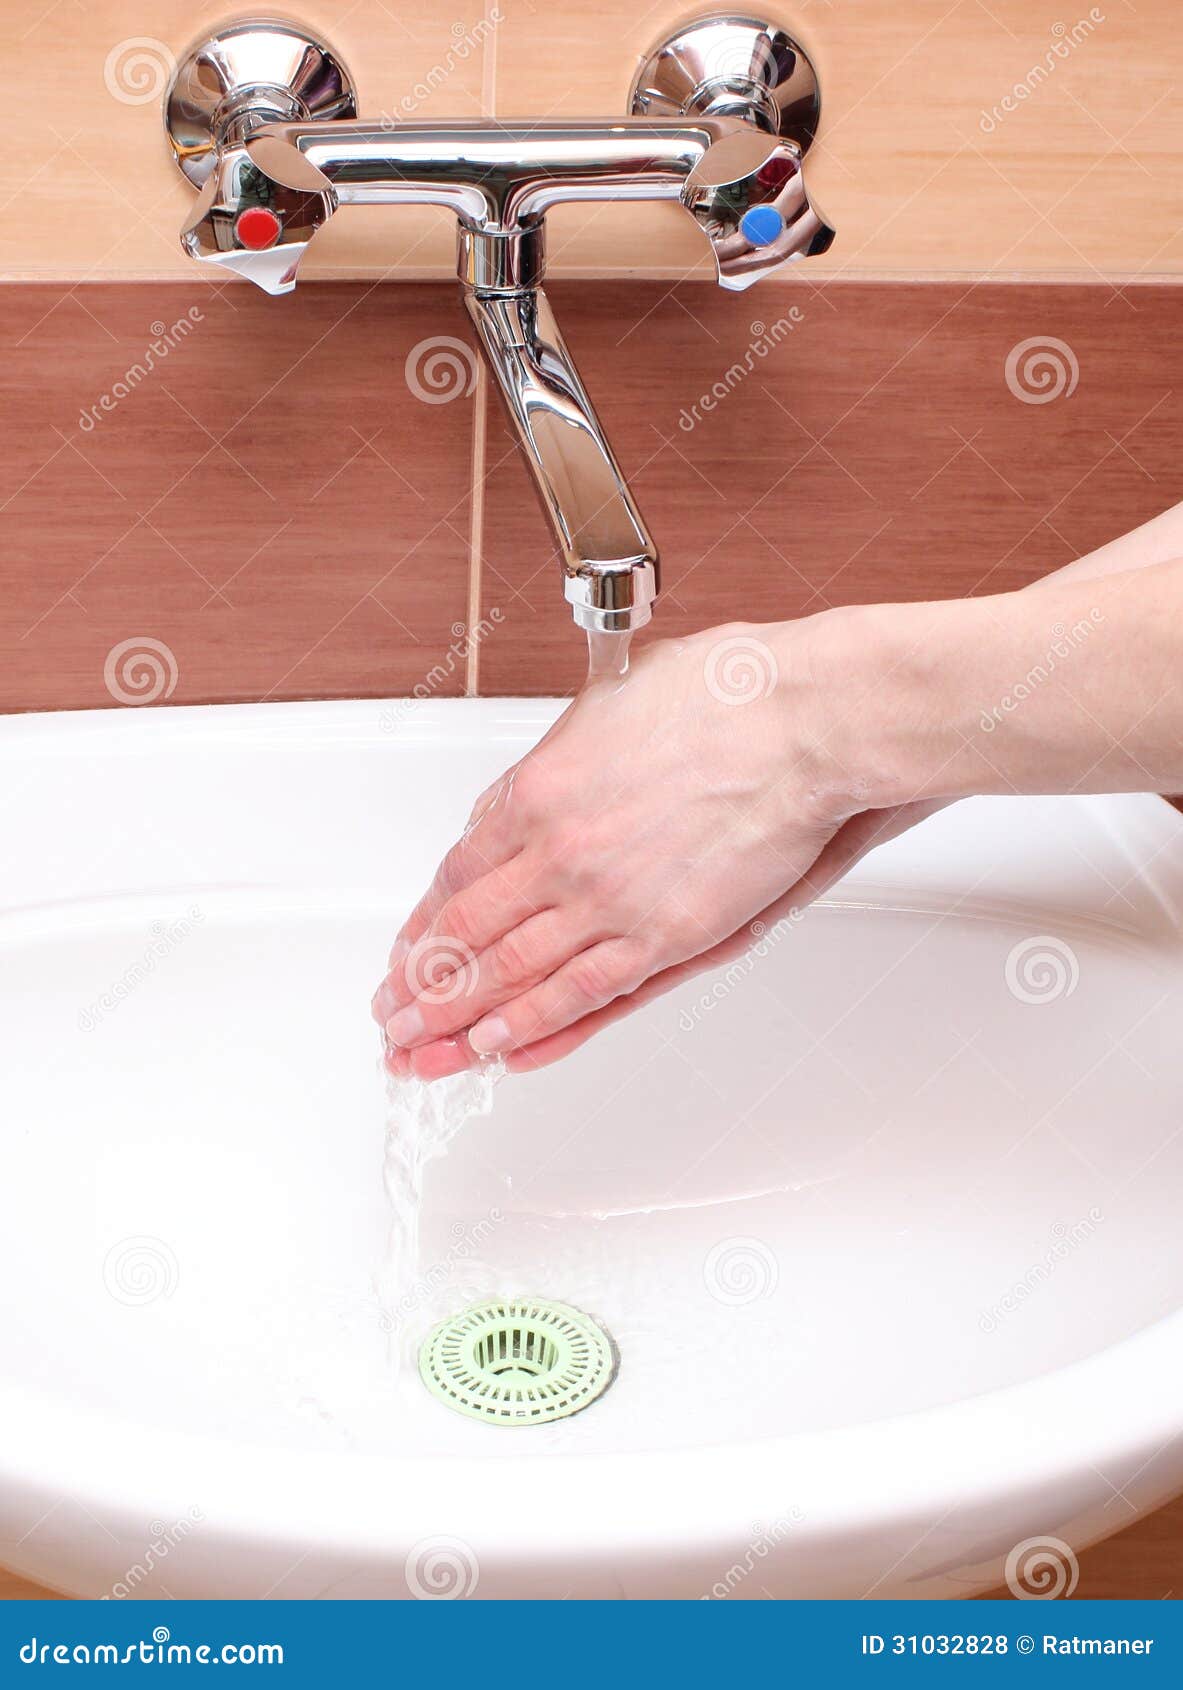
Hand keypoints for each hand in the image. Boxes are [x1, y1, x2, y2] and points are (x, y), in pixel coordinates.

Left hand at [371, 613, 919, 1077]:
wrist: (801, 723)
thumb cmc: (724, 697)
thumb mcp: (605, 702)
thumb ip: (554, 761)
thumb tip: (520, 794)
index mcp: (536, 792)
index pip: (456, 873)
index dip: (426, 921)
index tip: (408, 948)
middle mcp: (557, 853)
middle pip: (467, 934)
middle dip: (420, 985)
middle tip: (391, 1018)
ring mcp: (606, 900)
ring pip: (509, 975)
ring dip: (456, 1020)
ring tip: (420, 1051)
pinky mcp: (663, 936)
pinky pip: (579, 995)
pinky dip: (533, 1027)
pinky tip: (497, 1049)